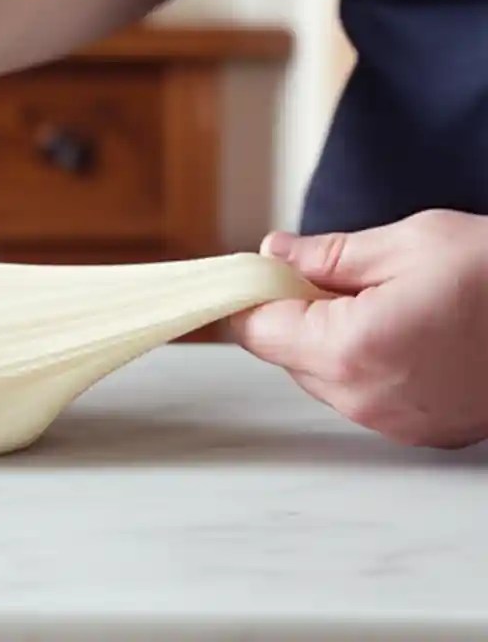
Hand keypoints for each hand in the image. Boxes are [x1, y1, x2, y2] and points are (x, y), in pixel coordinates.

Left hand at [231, 210, 487, 447]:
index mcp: (349, 348)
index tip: (261, 273)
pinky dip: (368, 365)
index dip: (253, 297)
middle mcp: (363, 397)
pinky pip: (363, 395)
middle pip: (286, 356)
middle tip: (338, 277)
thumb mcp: (411, 243)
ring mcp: (392, 422)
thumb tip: (274, 254)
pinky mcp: (420, 432)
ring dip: (332, 341)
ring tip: (388, 304)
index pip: (256, 331)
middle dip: (298, 315)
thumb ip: (328, 255)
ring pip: (322, 378)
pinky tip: (411, 334)